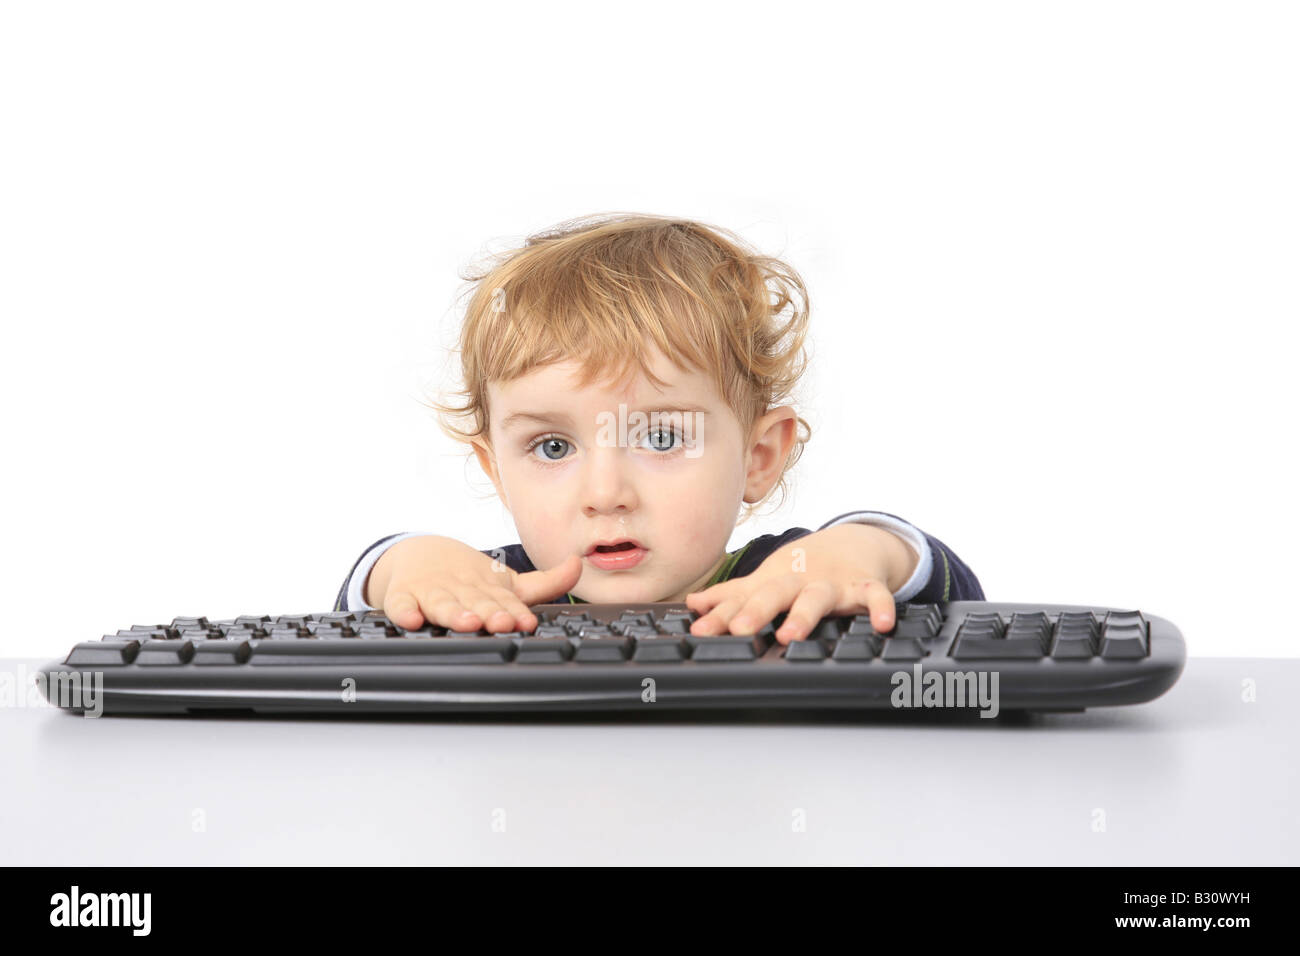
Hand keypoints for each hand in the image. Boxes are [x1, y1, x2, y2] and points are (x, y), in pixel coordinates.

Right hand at [366, 535, 581, 632]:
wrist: (417, 554)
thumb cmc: (469, 578)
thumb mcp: (507, 582)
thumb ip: (546, 582)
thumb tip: (579, 564)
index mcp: (488, 588)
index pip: (503, 600)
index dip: (514, 610)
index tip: (525, 621)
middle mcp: (462, 589)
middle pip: (476, 602)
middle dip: (489, 613)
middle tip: (502, 622)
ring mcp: (432, 592)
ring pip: (443, 604)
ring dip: (455, 613)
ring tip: (467, 622)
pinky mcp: (404, 596)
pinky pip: (400, 604)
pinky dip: (404, 611)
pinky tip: (411, 620)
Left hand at [684, 525, 899, 643]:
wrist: (850, 544)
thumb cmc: (800, 571)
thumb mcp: (765, 581)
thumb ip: (731, 596)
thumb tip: (692, 604)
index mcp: (772, 582)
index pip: (743, 600)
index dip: (721, 616)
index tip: (700, 632)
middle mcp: (799, 581)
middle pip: (775, 593)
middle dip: (756, 611)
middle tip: (739, 630)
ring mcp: (832, 583)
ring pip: (817, 597)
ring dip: (804, 614)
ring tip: (790, 635)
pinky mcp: (864, 585)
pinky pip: (875, 595)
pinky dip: (881, 606)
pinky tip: (883, 624)